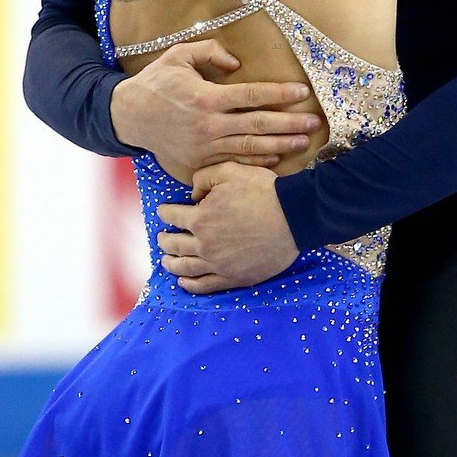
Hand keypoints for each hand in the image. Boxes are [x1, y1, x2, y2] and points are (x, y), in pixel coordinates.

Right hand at [110, 38, 320, 170]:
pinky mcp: (199, 161)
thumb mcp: (178, 55)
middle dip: (290, 123)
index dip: (280, 93)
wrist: (128, 117)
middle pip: (259, 124)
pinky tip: (275, 160)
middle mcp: (209, 125)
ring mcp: (205, 146)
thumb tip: (237, 63)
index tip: (302, 92)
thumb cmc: (156, 83)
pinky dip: (256, 162)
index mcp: (207, 97)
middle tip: (314, 123)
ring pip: (250, 146)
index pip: (253, 95)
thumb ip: (210, 52)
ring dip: (280, 145)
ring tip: (303, 143)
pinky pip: (233, 162)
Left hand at [156, 162, 299, 293]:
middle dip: (165, 240)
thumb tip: (193, 195)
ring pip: (185, 268)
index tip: (163, 211)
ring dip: (171, 263)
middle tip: (162, 237)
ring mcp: (219, 264)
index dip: (165, 212)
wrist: (294, 217)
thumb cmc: (263, 191)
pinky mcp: (234, 278)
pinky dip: (190, 284)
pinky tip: (183, 281)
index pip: (172, 216)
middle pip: (174, 245)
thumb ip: (204, 178)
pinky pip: (205, 285)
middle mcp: (204, 244)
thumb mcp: (230, 171)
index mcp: (200, 218)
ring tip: (166, 260)